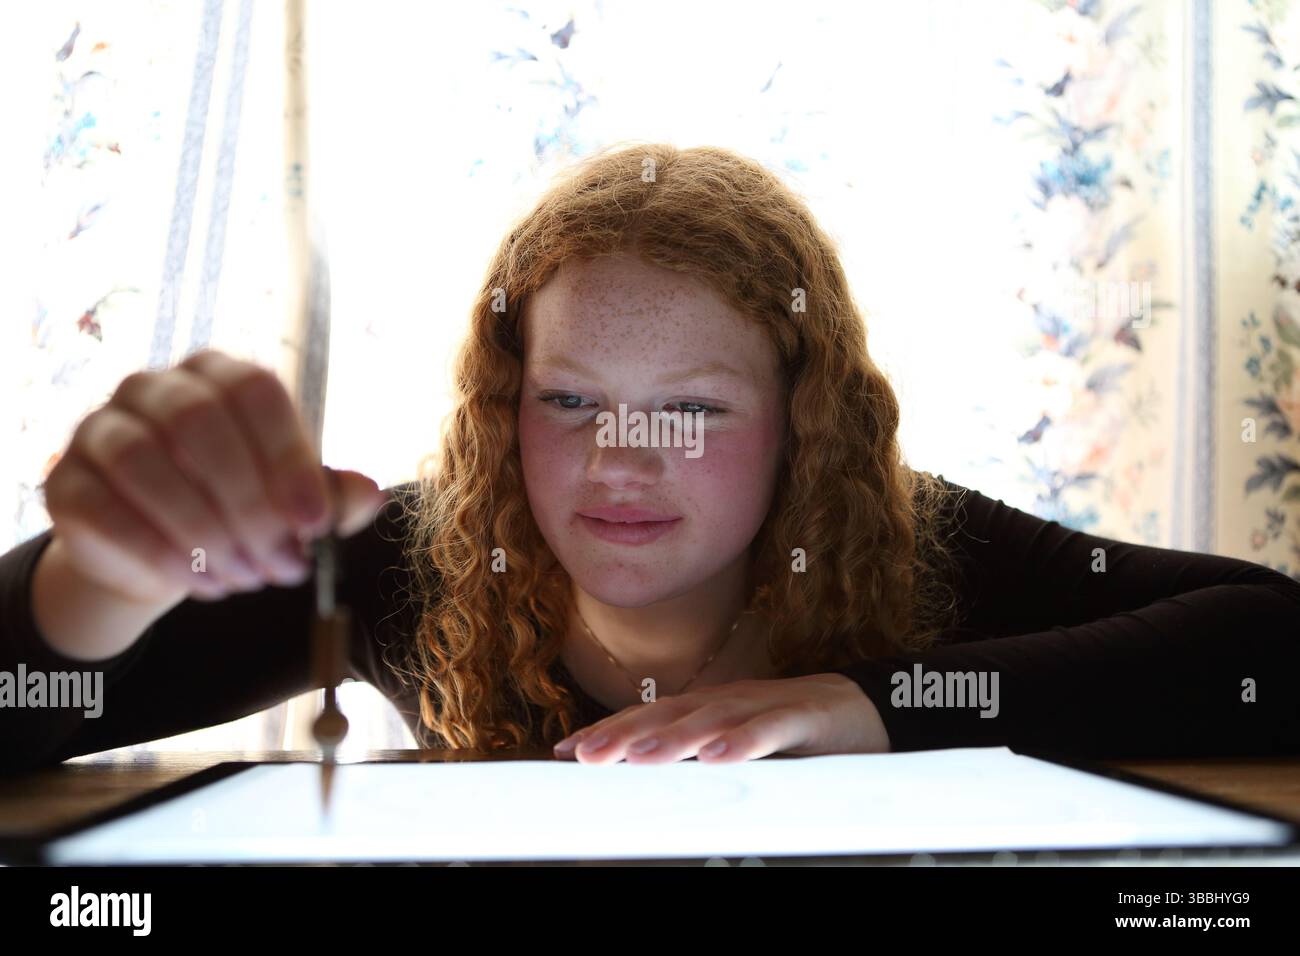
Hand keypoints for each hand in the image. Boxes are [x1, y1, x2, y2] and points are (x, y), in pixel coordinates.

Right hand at [40, 349, 388, 607]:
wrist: (166, 552)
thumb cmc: (240, 509)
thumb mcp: (292, 503)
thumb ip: (333, 497)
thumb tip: (369, 495)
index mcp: (220, 376)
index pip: (254, 392)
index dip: (288, 456)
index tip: (315, 522)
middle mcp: (156, 387)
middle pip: (198, 422)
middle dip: (247, 502)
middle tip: (282, 562)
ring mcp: (102, 428)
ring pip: (144, 463)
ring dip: (204, 531)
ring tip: (247, 578)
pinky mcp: (67, 481)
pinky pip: (107, 511)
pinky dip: (161, 555)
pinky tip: (202, 585)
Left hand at [552, 673, 890, 763]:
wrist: (865, 708)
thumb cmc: (792, 731)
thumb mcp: (736, 745)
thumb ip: (696, 758)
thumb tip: (645, 782)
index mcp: (709, 708)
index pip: (650, 718)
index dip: (609, 730)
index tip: (567, 751)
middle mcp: (729, 701)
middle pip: (669, 715)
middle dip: (624, 734)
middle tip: (585, 755)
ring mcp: (766, 705)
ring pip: (713, 720)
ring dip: (672, 738)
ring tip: (637, 758)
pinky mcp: (805, 717)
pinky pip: (772, 730)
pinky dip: (744, 741)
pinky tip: (718, 756)